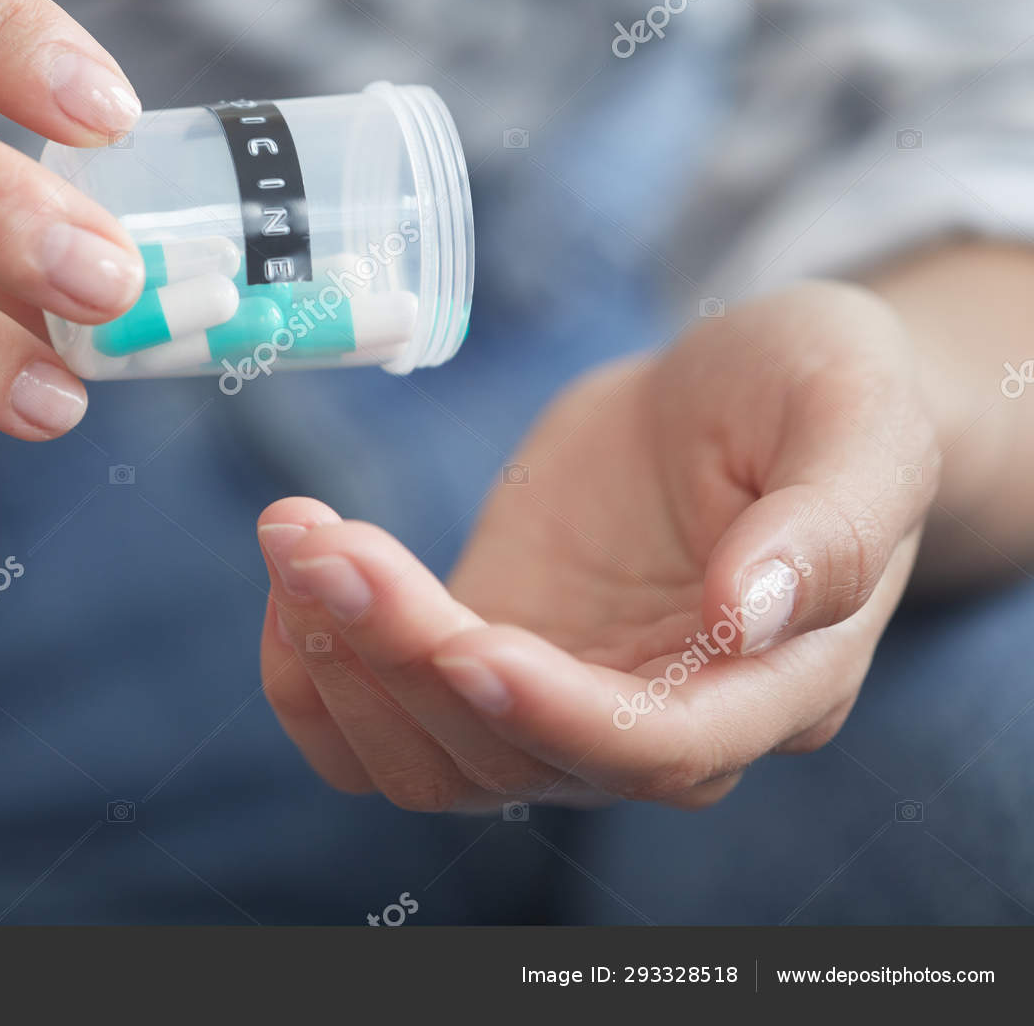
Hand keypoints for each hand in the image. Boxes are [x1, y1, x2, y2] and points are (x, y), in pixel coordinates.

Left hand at [255, 282, 939, 810]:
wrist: (735, 395)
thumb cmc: (817, 395)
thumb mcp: (855, 412)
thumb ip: (831, 520)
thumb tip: (752, 616)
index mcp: (769, 684)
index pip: (656, 746)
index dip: (554, 714)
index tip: (461, 642)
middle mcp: (655, 723)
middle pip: (510, 752)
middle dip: (402, 654)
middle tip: (320, 541)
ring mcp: (552, 702)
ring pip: (426, 756)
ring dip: (341, 663)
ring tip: (296, 537)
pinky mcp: (475, 659)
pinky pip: (374, 725)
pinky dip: (312, 677)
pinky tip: (294, 574)